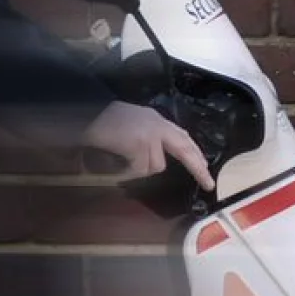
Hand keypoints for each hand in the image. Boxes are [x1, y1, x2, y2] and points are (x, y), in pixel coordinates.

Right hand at [80, 101, 212, 190]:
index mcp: (155, 119)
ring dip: (138, 169)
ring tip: (118, 159)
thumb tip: (152, 163)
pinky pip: (139, 169)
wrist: (84, 111)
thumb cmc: (99, 120)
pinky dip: (126, 171)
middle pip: (185, 148)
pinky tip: (114, 161)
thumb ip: (144, 138)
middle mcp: (157, 124)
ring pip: (155, 166)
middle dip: (197, 167)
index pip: (182, 136)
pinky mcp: (140, 144)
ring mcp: (150, 134)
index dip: (194, 152)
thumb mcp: (129, 125)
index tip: (204, 167)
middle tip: (209, 183)